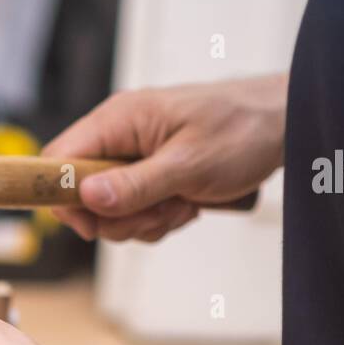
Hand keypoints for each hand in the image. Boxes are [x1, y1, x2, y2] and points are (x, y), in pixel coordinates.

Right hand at [41, 74, 286, 241]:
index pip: (58, 160)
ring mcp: (134, 158)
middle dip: (119, 217)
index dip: (64, 198)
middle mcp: (118, 137)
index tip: (93, 224)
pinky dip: (160, 219)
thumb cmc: (242, 129)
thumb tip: (87, 198)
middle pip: (82, 195)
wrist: (285, 123)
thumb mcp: (190, 164)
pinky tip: (189, 205)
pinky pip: (135, 212)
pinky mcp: (150, 175)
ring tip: (184, 203)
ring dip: (145, 220)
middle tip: (161, 211)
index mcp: (118, 120)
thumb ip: (136, 184)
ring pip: (110, 210)